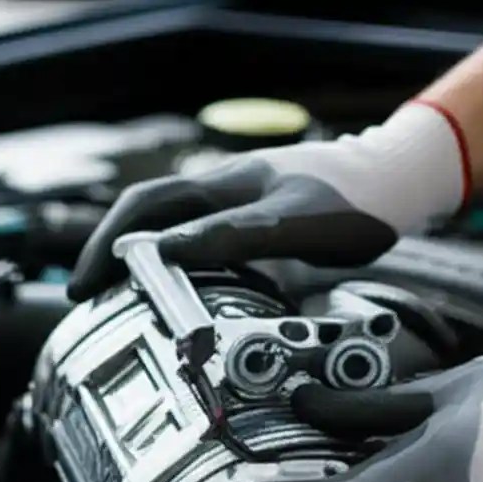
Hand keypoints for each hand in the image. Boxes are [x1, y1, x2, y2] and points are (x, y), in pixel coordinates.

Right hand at [67, 102, 467, 300]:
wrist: (397, 182)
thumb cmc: (352, 202)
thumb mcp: (291, 225)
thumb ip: (229, 237)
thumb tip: (163, 252)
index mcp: (220, 187)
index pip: (142, 211)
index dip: (105, 247)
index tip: (84, 286)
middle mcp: (219, 190)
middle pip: (144, 216)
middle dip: (108, 254)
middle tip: (86, 296)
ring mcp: (234, 203)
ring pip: (166, 227)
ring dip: (134, 259)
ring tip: (116, 298)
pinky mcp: (252, 221)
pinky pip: (196, 240)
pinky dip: (171, 265)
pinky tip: (174, 291)